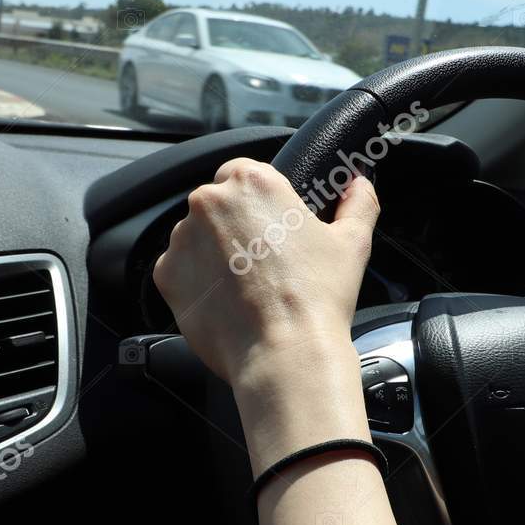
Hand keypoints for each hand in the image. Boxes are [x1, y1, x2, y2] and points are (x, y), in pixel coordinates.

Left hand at [152, 157, 379, 389]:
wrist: (285, 352)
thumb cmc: (317, 296)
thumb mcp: (352, 242)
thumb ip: (358, 203)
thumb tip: (359, 187)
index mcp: (251, 181)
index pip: (243, 172)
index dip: (258, 200)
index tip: (270, 225)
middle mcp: (209, 202)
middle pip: (217, 204)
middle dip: (235, 227)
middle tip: (263, 261)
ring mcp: (182, 238)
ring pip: (196, 236)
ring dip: (214, 253)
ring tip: (247, 286)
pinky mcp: (166, 275)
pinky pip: (180, 269)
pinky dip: (198, 282)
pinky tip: (227, 301)